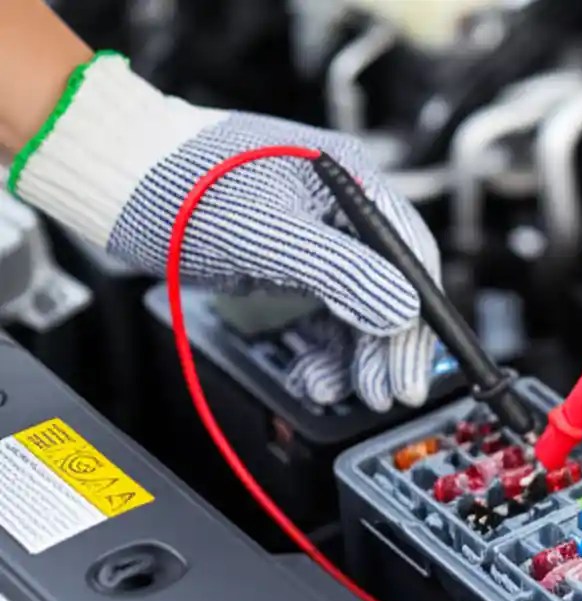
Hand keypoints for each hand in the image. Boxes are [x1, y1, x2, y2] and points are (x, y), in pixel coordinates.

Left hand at [10, 52, 438, 411]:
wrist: (123, 181)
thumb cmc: (186, 188)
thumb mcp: (270, 235)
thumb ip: (342, 273)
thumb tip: (403, 312)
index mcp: (352, 182)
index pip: (409, 258)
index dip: (416, 319)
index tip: (411, 372)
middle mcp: (345, 209)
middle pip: (388, 289)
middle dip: (383, 347)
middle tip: (379, 394)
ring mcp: (320, 238)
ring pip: (358, 311)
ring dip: (349, 357)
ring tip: (322, 387)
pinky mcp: (294, 264)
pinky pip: (327, 316)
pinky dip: (323, 349)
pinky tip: (309, 374)